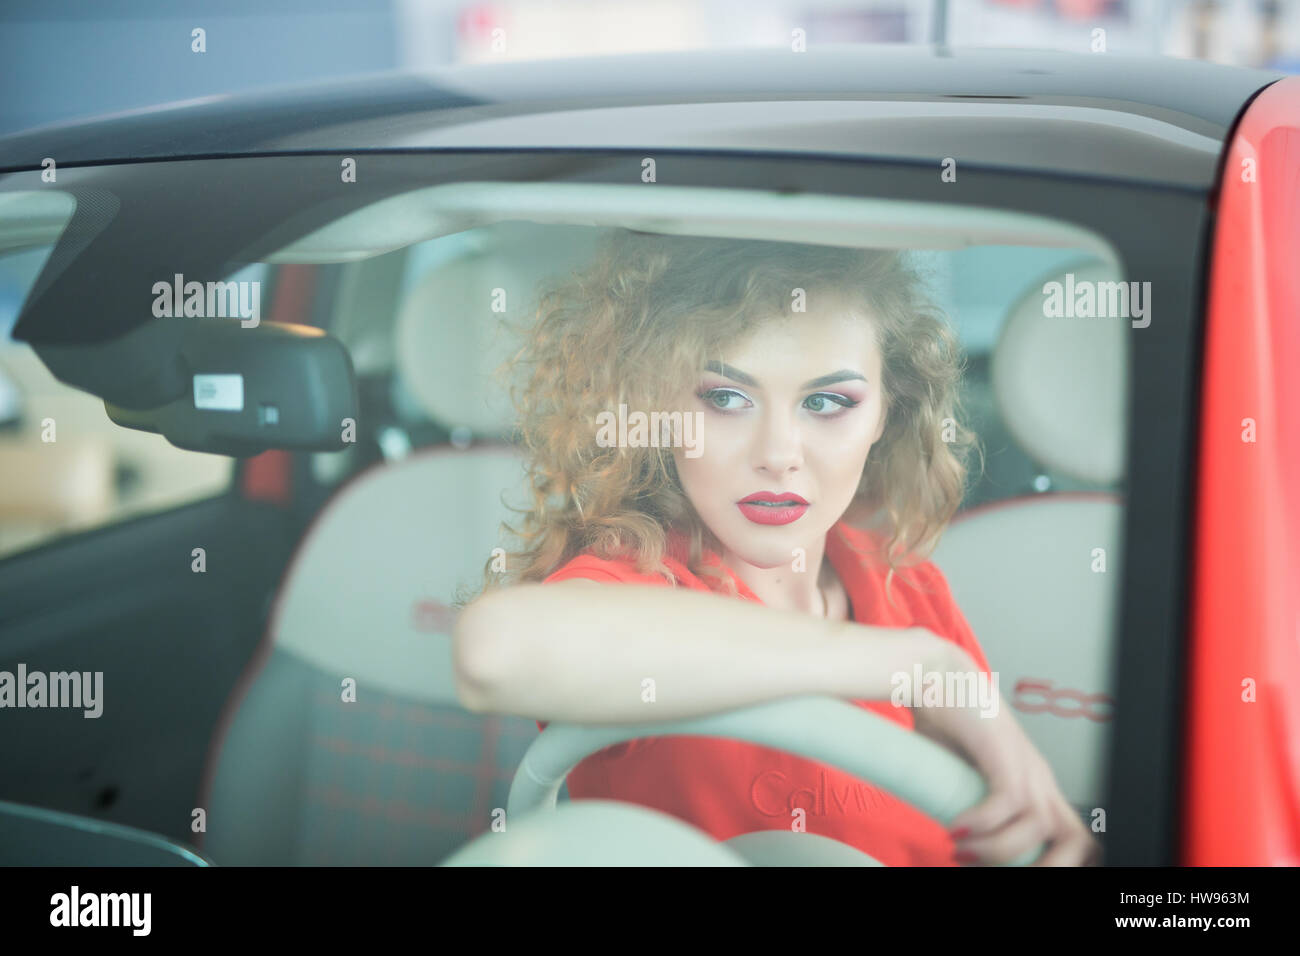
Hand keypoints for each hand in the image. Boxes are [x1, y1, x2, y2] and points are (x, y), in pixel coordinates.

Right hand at [908, 636, 1102, 866]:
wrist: (932, 674)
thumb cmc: (943, 720)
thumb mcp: (961, 773)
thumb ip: (968, 803)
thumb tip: (957, 840)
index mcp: (1033, 783)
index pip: (1072, 835)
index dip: (1053, 863)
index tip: (1005, 868)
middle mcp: (1038, 777)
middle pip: (1077, 840)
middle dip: (1046, 868)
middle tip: (990, 870)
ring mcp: (1024, 764)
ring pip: (1037, 828)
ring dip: (996, 851)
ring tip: (960, 850)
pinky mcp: (1002, 752)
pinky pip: (1007, 804)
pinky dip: (981, 825)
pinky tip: (955, 827)